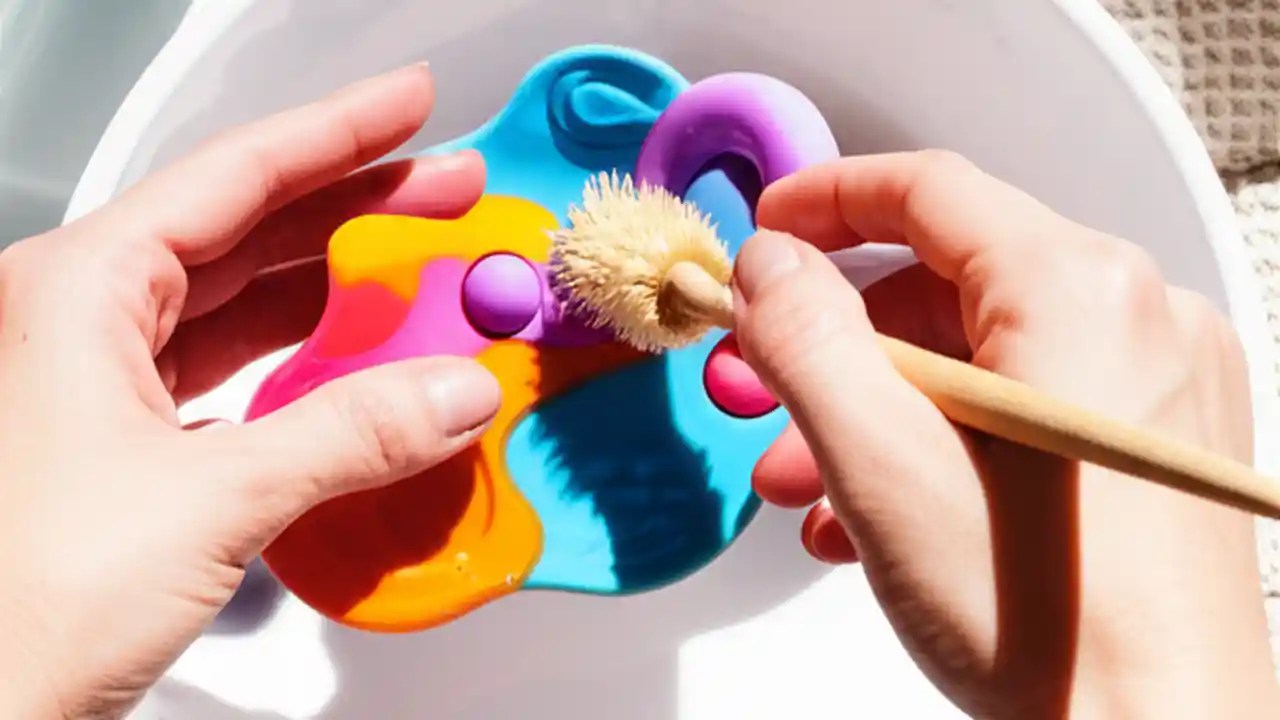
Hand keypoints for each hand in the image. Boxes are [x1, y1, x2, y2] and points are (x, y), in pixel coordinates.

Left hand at [0, 65, 500, 717]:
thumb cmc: (15, 608)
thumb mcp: (208, 501)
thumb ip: (349, 436)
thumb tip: (451, 392)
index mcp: (78, 292)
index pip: (235, 176)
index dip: (338, 132)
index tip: (410, 105)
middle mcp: (84, 323)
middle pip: (247, 231)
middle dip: (356, 208)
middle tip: (445, 189)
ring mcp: (103, 384)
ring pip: (243, 304)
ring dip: (338, 290)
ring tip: (422, 272)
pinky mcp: (129, 444)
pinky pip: (237, 373)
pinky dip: (309, 365)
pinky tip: (361, 366)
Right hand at [733, 151, 1279, 717]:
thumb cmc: (1051, 626)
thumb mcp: (881, 465)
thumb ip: (807, 341)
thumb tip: (770, 266)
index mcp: (1078, 293)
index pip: (928, 192)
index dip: (825, 203)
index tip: (765, 232)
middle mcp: (1137, 318)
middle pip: (945, 284)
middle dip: (836, 347)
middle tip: (766, 398)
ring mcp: (1157, 382)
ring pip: (978, 355)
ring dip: (877, 410)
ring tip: (814, 488)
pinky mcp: (1154, 442)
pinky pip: (1022, 405)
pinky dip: (942, 442)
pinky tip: (883, 516)